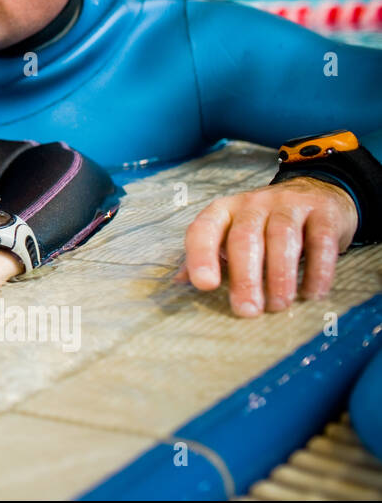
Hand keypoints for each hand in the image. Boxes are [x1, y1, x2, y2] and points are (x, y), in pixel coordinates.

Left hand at [178, 176, 357, 315]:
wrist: (317, 191)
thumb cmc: (264, 224)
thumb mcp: (232, 233)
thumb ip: (209, 256)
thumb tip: (179, 282)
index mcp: (224, 210)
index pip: (204, 229)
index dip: (201, 256)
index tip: (205, 286)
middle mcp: (253, 204)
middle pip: (244, 238)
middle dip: (245, 277)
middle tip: (247, 310)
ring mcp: (289, 205)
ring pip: (282, 237)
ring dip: (280, 275)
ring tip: (279, 305)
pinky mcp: (323, 212)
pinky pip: (320, 240)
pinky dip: (318, 269)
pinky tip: (313, 293)